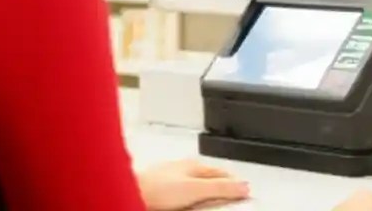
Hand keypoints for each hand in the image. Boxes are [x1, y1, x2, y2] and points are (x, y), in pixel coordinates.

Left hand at [136, 158, 250, 209]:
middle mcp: (183, 170)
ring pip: (194, 190)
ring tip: (209, 206)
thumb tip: (244, 186)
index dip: (235, 184)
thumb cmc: (155, 187)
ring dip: (203, 198)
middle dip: (219, 191)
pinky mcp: (161, 194)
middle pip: (209, 181)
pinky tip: (187, 208)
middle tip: (230, 201)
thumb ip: (220, 187)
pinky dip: (188, 204)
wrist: (125, 193)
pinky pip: (181, 199)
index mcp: (195, 165)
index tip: (245, 194)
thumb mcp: (195, 189)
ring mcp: (171, 182)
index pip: (223, 173)